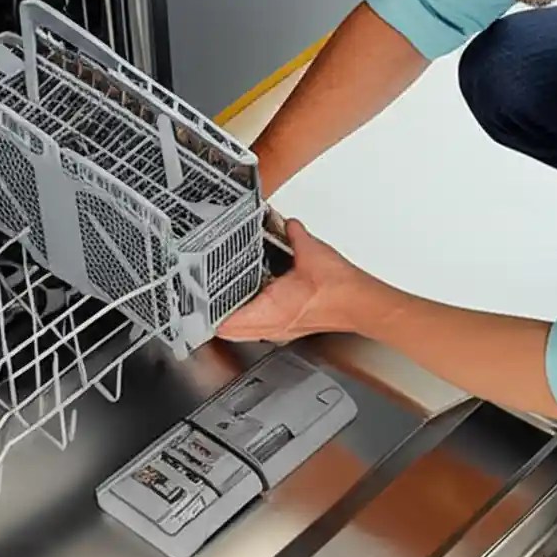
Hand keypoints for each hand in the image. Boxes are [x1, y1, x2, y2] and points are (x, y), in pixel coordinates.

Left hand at [219, 218, 384, 343]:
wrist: (361, 303)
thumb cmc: (340, 288)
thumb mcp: (310, 251)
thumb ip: (293, 234)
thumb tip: (287, 224)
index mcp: (270, 310)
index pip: (225, 323)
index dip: (206, 313)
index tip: (195, 301)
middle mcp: (272, 326)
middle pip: (228, 332)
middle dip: (214, 315)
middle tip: (203, 297)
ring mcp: (281, 331)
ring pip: (243, 333)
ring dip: (231, 318)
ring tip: (222, 298)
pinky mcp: (290, 329)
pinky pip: (259, 329)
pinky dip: (249, 317)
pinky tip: (252, 299)